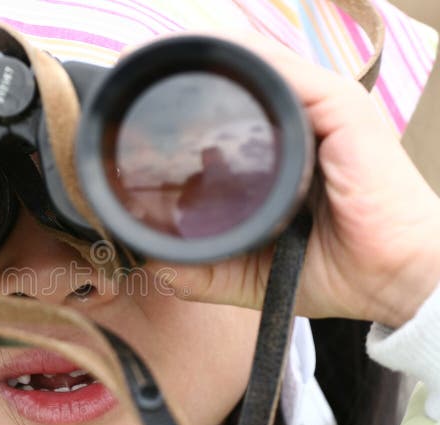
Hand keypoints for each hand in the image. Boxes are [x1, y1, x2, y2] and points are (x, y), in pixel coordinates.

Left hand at [145, 32, 439, 327]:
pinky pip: (289, 73)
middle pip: (240, 76)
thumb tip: (153, 262)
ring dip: (207, 52)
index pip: (230, 107)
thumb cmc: (327, 269)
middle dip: (187, 67)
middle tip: (130, 68)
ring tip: (153, 52)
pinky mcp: (341, 109)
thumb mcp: (246, 270)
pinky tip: (209, 54)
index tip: (133, 100)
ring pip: (259, 63)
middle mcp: (300, 122)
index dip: (186, 98)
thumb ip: (202, 265)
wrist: (387, 280)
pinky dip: (249, 59)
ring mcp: (321, 111)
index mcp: (282, 150)